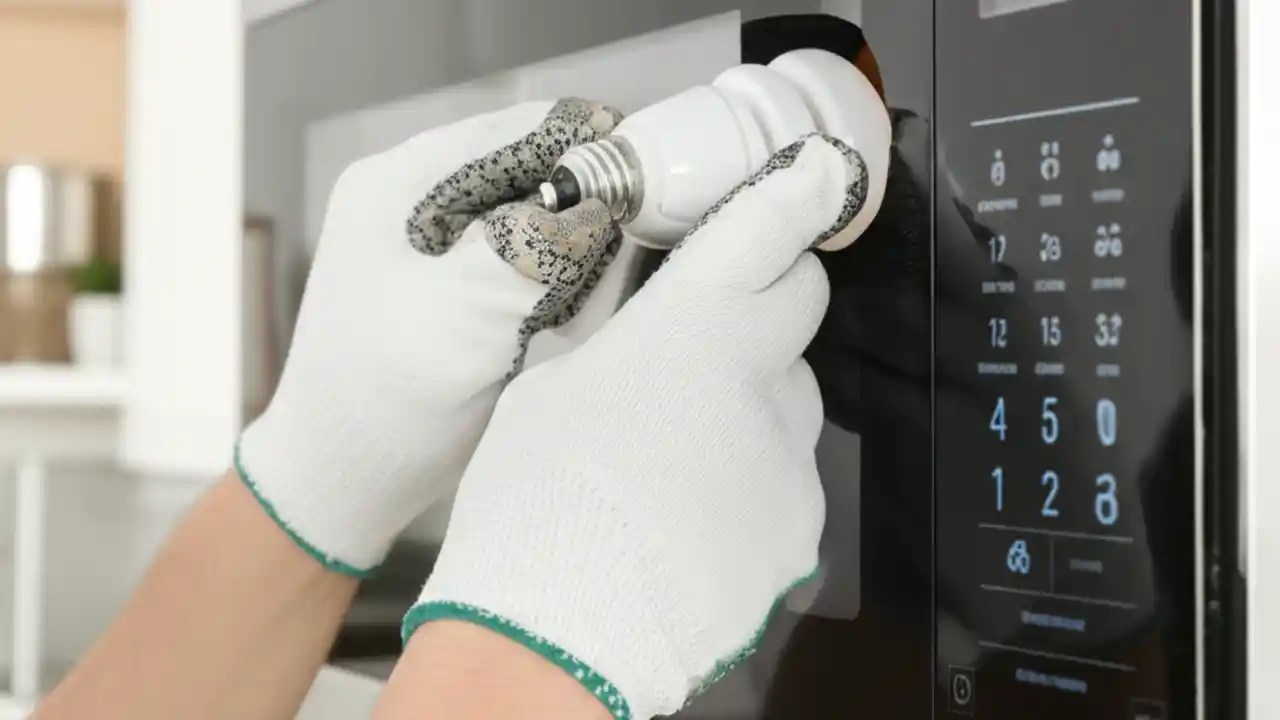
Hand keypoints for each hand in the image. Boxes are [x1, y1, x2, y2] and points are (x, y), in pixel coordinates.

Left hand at [236, 99, 622, 574]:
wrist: (342, 481)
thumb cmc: (382, 402)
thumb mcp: (460, 320)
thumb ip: (532, 251)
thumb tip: (602, 204)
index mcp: (399, 183)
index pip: (515, 131)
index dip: (586, 147)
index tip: (651, 178)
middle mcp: (412, 197)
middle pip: (526, 167)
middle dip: (583, 197)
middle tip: (635, 235)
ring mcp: (429, 243)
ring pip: (529, 214)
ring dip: (571, 240)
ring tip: (599, 281)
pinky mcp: (449, 285)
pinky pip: (518, 257)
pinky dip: (552, 275)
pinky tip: (569, 308)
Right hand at [403, 134, 868, 718]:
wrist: (556, 631)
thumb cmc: (535, 500)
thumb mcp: (555, 388)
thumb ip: (625, 344)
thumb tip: (650, 340)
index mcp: (694, 328)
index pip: (767, 230)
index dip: (797, 194)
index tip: (821, 173)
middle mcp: (762, 383)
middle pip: (798, 309)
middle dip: (764, 310)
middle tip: (705, 352)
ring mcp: (791, 462)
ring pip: (789, 406)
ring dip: (748, 416)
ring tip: (677, 470)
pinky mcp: (802, 530)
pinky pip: (788, 483)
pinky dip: (752, 491)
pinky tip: (694, 525)